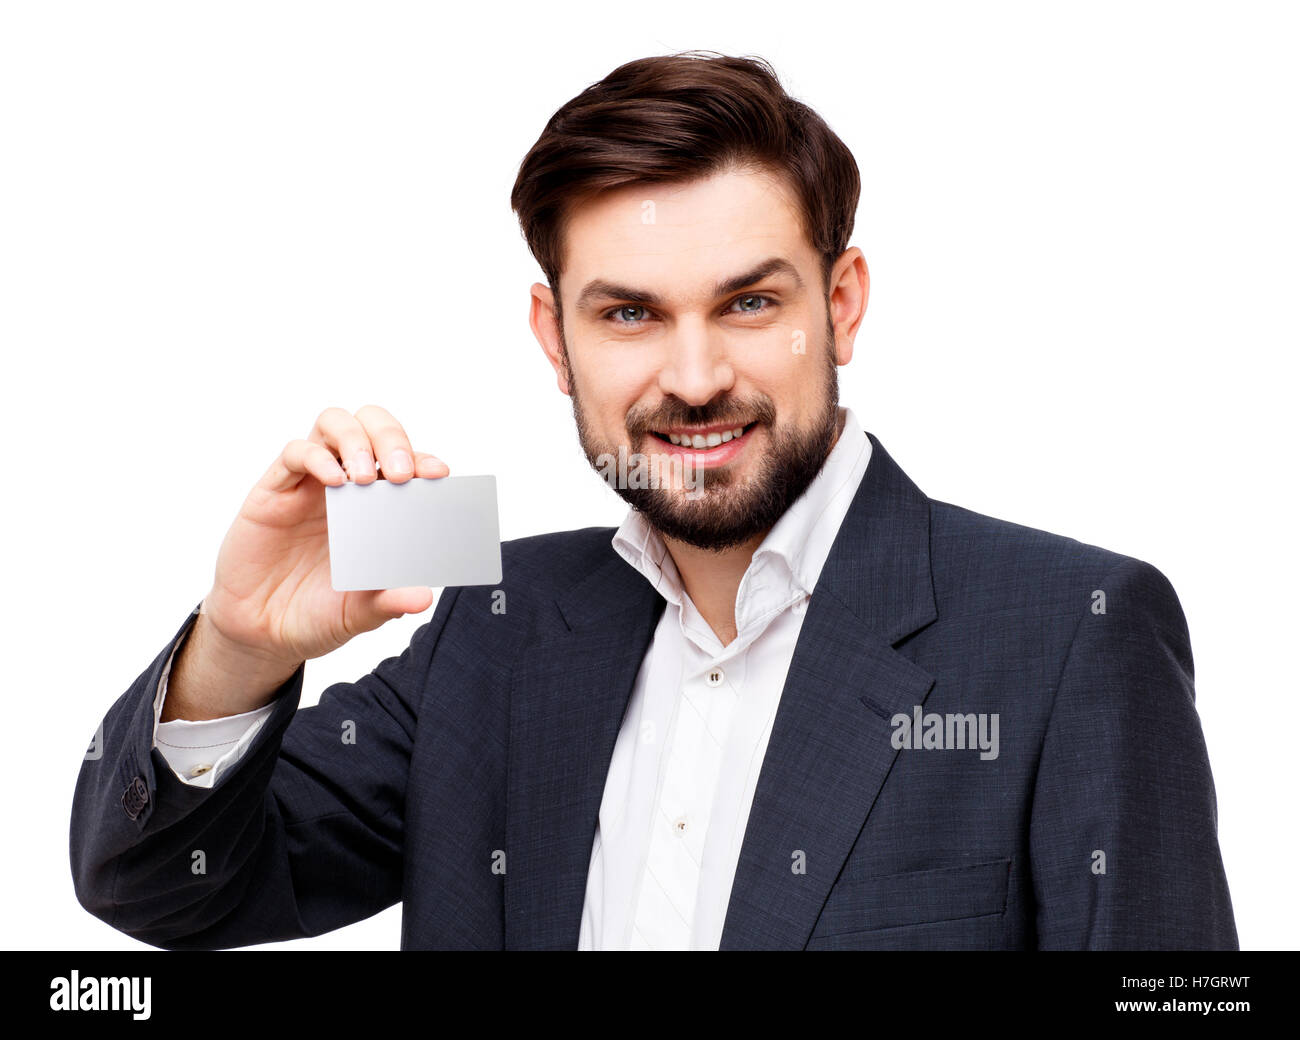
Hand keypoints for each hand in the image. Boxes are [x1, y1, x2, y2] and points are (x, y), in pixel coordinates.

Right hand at [199, 404, 449, 669]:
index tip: (439, 475)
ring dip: (355, 439)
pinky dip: (316, 457)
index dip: (424, 459)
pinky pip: (295, 453)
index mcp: (377, 506)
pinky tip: (333, 480)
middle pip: (372, 426)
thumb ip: (390, 601)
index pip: (406, 462)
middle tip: (401, 473)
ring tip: (364, 476)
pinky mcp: (274, 490)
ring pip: (333, 424)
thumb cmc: (316, 612)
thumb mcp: (360, 612)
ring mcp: (310, 483)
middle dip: (391, 438)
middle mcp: (346, 485)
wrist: (264, 632)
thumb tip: (424, 597)